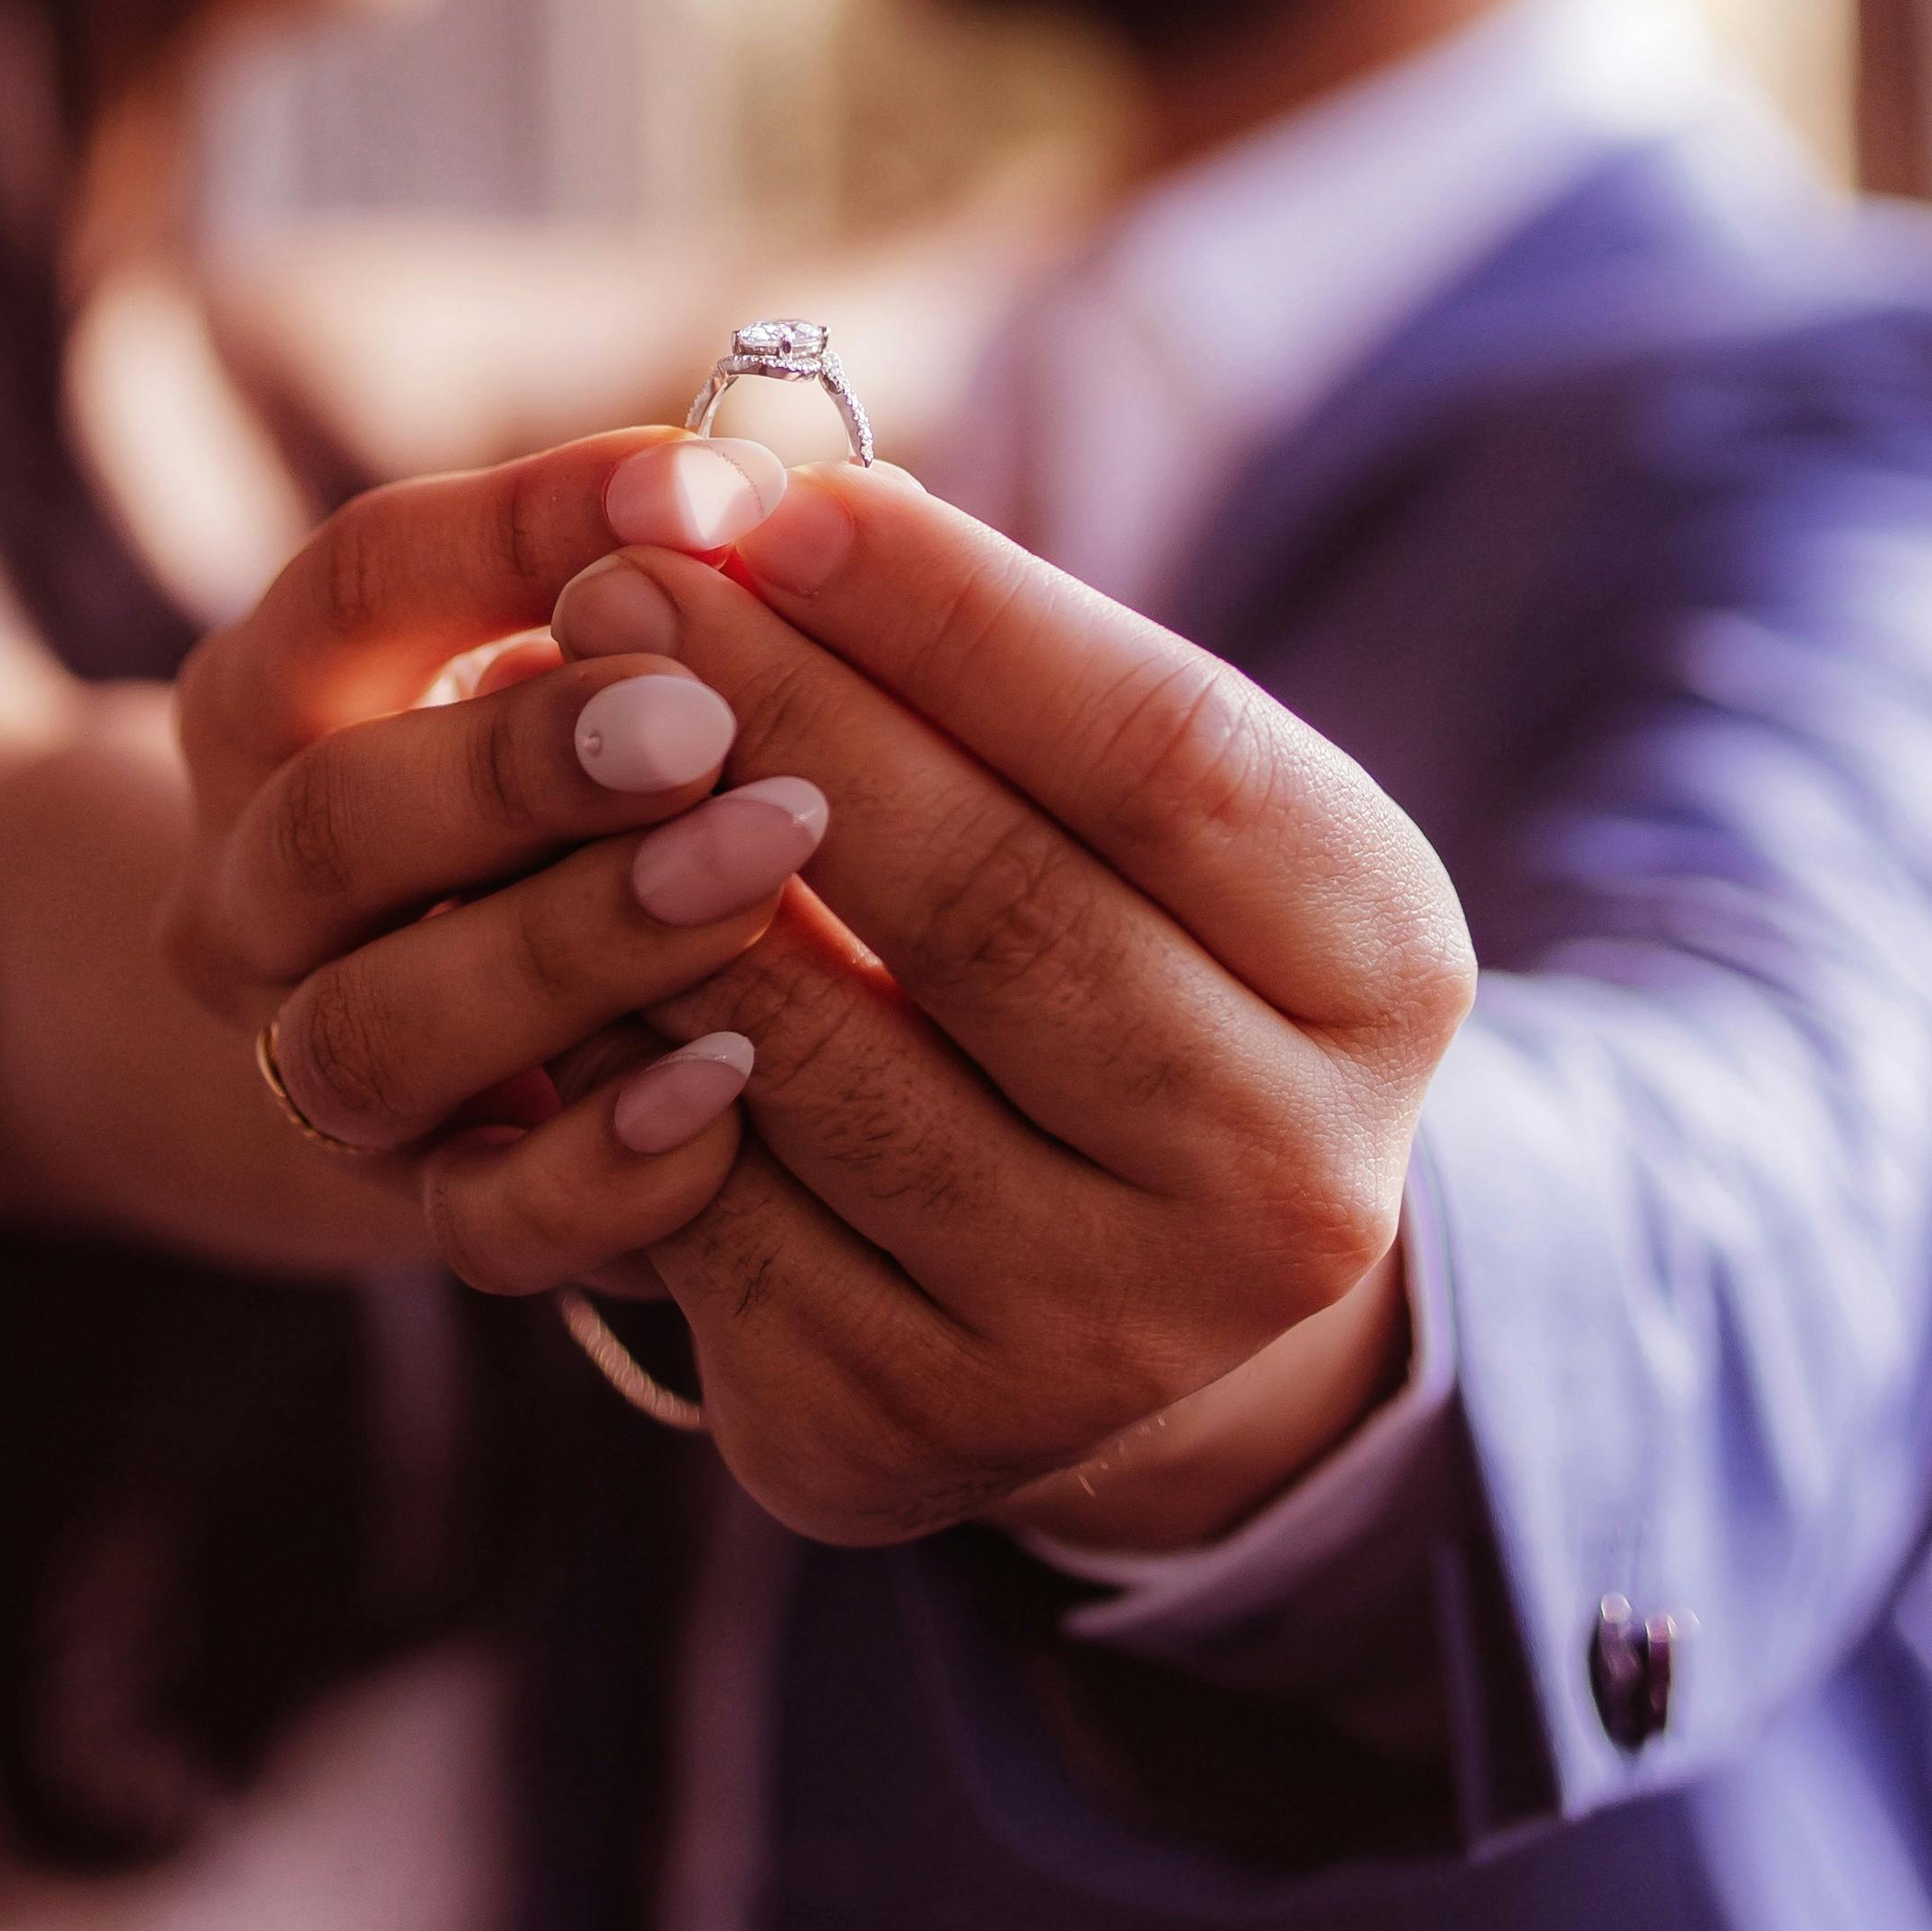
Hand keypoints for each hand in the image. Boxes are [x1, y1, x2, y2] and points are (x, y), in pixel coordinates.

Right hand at [162, 432, 822, 1291]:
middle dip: (524, 765)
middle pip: (331, 820)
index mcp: (278, 698)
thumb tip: (825, 504)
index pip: (365, 580)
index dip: (533, 525)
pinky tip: (731, 1087)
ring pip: (377, 1027)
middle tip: (703, 721)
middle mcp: (258, 886)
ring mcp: (318, 1065)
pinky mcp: (419, 1212)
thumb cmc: (541, 784)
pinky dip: (601, 1163)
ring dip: (574, 944)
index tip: (719, 496)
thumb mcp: (559, 657)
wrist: (403, 1035)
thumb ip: (666, 591)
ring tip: (755, 873)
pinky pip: (479, 1219)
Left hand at [181, 436, 1477, 1548]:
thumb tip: (754, 496)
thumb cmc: (1124, 950)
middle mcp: (1283, 1183)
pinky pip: (711, 1213)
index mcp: (1381, 974)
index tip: (774, 498)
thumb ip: (994, 667)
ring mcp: (1099, 1337)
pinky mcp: (903, 1434)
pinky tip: (550, 937)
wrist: (1137, 1293)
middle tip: (621, 584)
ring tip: (559, 725)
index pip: (1165, 751)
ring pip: (824, 1067)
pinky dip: (613, 1058)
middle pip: (997, 907)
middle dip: (782, 717)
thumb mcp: (1140, 806)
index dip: (956, 616)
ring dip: (656, 880)